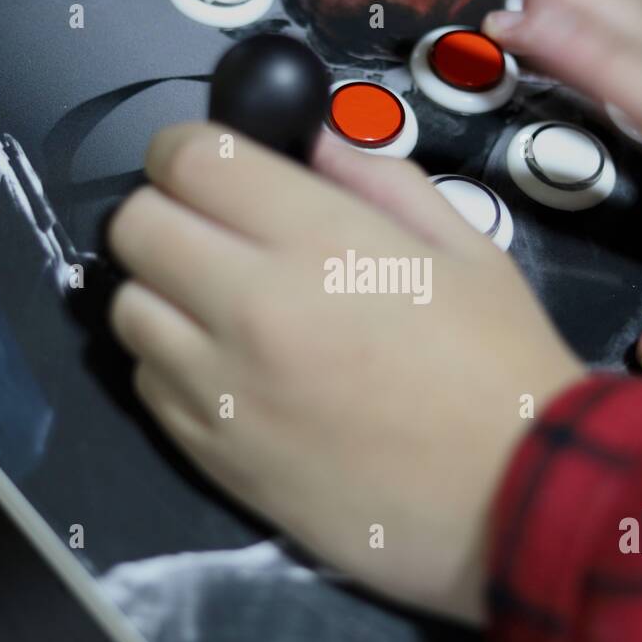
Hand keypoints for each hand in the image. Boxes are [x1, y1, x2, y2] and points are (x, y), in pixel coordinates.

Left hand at [107, 126, 583, 623]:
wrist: (513, 499)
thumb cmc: (500, 365)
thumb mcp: (465, 246)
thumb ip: (377, 177)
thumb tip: (311, 143)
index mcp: (318, 241)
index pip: (189, 158)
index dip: (188, 146)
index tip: (208, 159)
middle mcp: (249, 307)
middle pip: (135, 226)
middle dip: (166, 209)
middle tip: (212, 227)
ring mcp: (221, 389)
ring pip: (128, 308)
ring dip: (161, 290)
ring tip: (216, 303)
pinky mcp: (213, 454)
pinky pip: (149, 384)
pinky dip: (172, 364)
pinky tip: (227, 370)